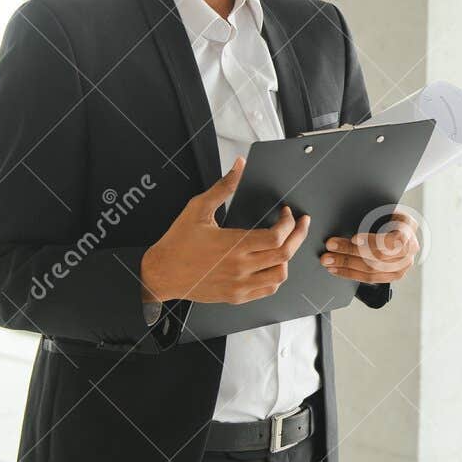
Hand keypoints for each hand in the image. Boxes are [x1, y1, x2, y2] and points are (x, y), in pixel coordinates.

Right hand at [141, 157, 310, 304]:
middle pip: (285, 254)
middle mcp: (240, 266)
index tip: (287, 213)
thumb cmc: (177, 242)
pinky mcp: (236, 296)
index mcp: (234, 244)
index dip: (289, 222)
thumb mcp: (198, 208)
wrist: (160, 273)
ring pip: (280, 275)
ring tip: (284, 245)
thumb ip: (223, 186)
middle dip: (298, 235)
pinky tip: (272, 264)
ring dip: (287, 258)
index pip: (277, 236)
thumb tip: (239, 166)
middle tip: (301, 224)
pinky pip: (267, 289)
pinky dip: (276, 276)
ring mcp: (239, 284)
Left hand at [321, 210, 419, 283]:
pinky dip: (350, 273)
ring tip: (329, 259)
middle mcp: (409, 249)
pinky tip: (336, 269)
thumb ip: (370, 215)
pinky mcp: (393, 275)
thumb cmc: (388, 215)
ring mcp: (403, 265)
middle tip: (331, 246)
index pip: (392, 239)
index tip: (354, 238)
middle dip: (350, 251)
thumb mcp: (383, 208)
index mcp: (408, 227)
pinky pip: (370, 278)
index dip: (372, 241)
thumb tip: (343, 217)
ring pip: (372, 270)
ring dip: (346, 265)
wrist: (399, 226)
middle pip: (378, 256)